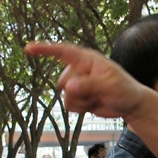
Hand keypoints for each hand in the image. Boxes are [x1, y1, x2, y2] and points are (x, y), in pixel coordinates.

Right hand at [25, 42, 144, 118]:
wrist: (130, 104)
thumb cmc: (125, 90)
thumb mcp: (111, 87)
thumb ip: (89, 85)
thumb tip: (67, 87)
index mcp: (88, 59)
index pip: (63, 52)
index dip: (45, 49)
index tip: (28, 48)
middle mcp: (79, 69)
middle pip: (64, 82)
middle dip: (80, 92)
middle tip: (100, 92)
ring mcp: (77, 83)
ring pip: (65, 96)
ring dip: (82, 102)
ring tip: (98, 98)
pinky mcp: (78, 96)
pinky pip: (69, 105)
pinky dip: (81, 108)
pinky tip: (94, 104)